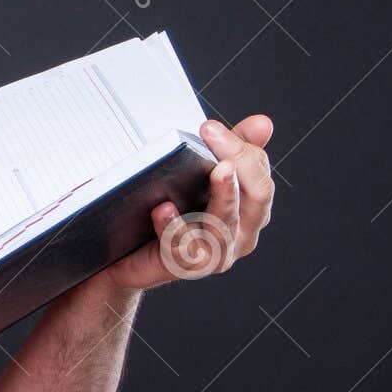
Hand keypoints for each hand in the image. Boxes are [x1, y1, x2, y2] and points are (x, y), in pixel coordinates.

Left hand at [100, 115, 275, 293]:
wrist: (128, 257)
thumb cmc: (170, 213)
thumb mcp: (199, 176)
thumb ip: (230, 150)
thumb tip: (263, 123)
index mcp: (249, 210)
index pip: (260, 174)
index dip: (242, 147)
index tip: (212, 127)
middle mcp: (241, 234)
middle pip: (257, 196)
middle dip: (239, 161)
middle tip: (212, 135)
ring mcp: (218, 254)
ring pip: (228, 222)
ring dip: (223, 195)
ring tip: (216, 171)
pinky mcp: (187, 267)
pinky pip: (185, 247)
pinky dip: (175, 227)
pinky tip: (163, 210)